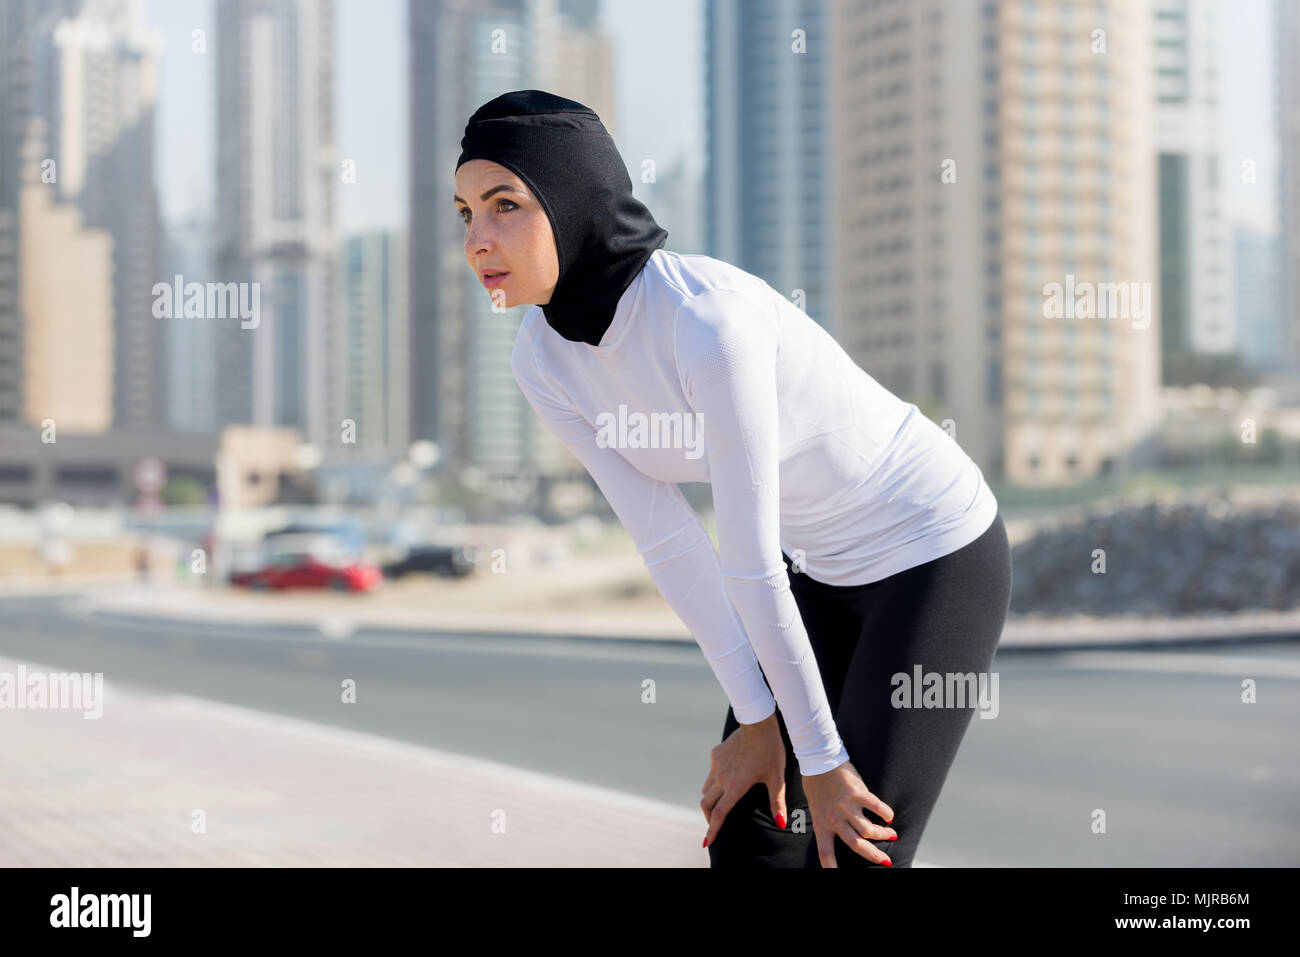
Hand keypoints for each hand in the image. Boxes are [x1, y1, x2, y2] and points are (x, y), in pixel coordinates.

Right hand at [700, 713, 786, 848]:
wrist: (758, 722)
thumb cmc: (771, 750)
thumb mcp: (777, 778)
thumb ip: (776, 802)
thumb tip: (781, 823)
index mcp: (735, 786)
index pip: (719, 813)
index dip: (713, 830)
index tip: (707, 842)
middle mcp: (722, 778)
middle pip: (707, 804)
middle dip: (709, 818)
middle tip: (714, 824)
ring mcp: (717, 765)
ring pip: (706, 789)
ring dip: (710, 800)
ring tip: (719, 804)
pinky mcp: (716, 754)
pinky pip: (711, 773)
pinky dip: (715, 781)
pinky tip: (726, 778)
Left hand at [801, 759, 897, 866]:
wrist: (819, 760)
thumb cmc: (816, 782)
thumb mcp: (815, 805)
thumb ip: (826, 818)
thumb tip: (838, 829)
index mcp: (821, 823)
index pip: (825, 851)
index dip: (831, 867)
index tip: (837, 875)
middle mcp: (834, 818)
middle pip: (857, 845)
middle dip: (874, 855)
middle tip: (886, 861)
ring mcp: (846, 806)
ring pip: (869, 830)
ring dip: (883, 834)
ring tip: (891, 834)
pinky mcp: (858, 793)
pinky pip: (877, 808)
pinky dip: (886, 814)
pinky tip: (889, 816)